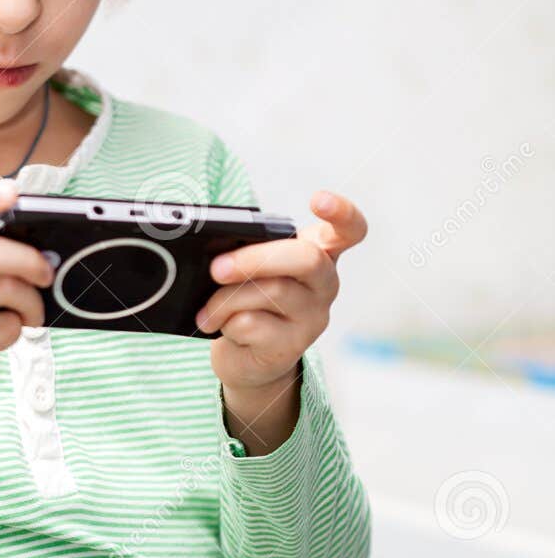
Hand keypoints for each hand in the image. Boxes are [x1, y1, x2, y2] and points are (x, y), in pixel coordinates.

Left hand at [196, 191, 367, 393]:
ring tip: (209, 309)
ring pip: (271, 292)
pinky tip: (221, 327)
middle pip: (306, 259)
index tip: (318, 199)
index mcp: (319, 254)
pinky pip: (253, 324)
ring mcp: (313, 318)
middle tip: (217, 268)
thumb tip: (217, 257)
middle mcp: (325, 284)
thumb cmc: (249, 301)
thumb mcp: (250, 271)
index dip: (341, 212)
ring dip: (226, 298)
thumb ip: (246, 254)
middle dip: (255, 259)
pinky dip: (226, 322)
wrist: (246, 358)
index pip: (349, 230)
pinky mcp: (292, 347)